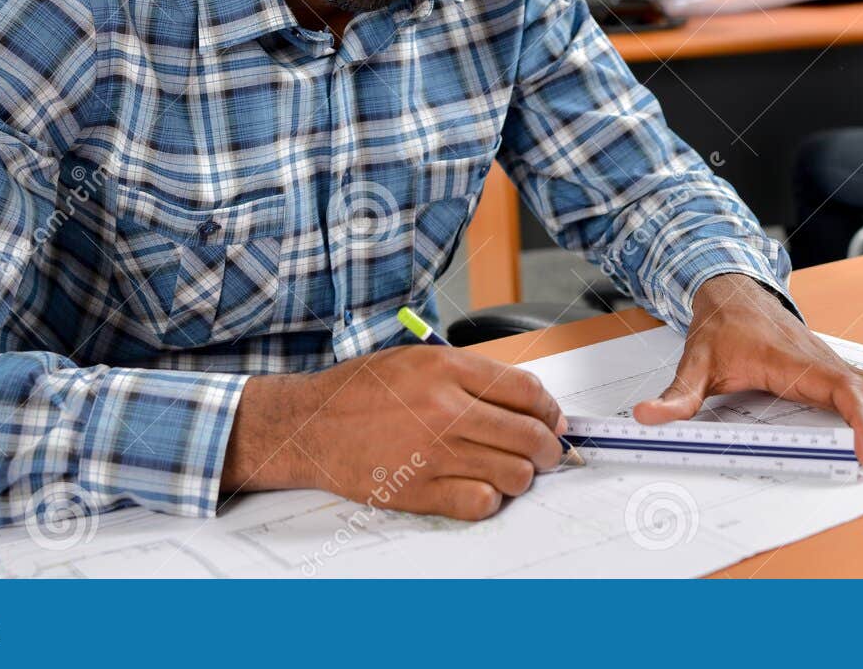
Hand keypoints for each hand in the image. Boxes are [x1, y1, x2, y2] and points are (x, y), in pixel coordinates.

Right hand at [222, 346, 567, 519]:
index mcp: (447, 369)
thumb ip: (471, 375)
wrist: (308, 425)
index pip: (528, 391)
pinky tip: (479, 488)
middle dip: (548, 449)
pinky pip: (480, 503)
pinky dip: (489, 500)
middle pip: (530, 436)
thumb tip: (527, 402)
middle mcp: (445, 409)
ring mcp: (432, 453)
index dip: (551, 410)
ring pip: (514, 475)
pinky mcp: (418, 490)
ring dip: (520, 476)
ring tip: (509, 471)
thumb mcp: (417, 359)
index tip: (554, 420)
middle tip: (545, 453)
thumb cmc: (359, 391)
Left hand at [634, 274, 862, 470]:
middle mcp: (831, 362)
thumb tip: (648, 418)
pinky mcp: (848, 371)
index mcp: (799, 361)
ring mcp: (845, 366)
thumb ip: (677, 395)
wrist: (730, 291)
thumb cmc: (719, 328)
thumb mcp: (695, 361)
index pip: (841, 392)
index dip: (859, 422)